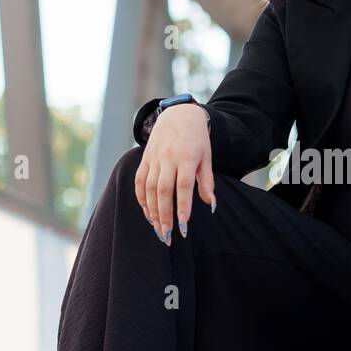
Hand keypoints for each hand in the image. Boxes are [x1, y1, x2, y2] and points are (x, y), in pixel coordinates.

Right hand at [134, 104, 214, 241]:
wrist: (178, 115)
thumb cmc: (197, 139)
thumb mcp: (207, 158)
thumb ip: (207, 182)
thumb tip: (210, 205)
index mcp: (186, 158)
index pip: (183, 187)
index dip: (182, 207)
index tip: (183, 227)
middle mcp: (168, 158)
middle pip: (162, 191)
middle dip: (164, 215)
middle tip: (167, 235)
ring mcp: (154, 159)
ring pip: (149, 189)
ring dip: (152, 211)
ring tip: (158, 229)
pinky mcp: (145, 159)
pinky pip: (139, 181)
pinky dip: (141, 199)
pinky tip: (148, 213)